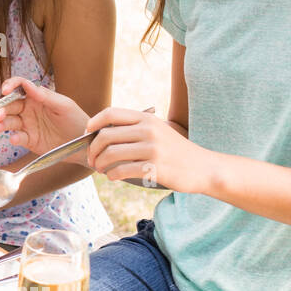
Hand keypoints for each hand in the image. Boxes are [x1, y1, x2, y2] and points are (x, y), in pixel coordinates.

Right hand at [0, 76, 89, 154]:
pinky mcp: (29, 140)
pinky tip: (16, 139)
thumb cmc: (76, 120)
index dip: (9, 86)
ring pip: (9, 121)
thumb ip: (46, 96)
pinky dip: (14, 138)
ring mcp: (27, 125)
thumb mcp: (64, 105)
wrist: (84, 143)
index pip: (19, 86)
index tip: (5, 90)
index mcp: (36, 97)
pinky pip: (17, 137)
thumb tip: (27, 84)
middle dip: (1, 108)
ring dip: (2, 123)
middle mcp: (28, 109)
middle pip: (9, 105)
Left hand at [86, 108, 209, 192]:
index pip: (110, 113)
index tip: (86, 134)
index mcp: (146, 118)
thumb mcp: (157, 131)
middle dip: (92, 149)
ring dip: (100, 164)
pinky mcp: (154, 167)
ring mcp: (152, 148)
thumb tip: (99, 134)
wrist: (204, 167)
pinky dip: (112, 175)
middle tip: (91, 159)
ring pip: (110, 154)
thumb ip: (133, 129)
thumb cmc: (174, 151)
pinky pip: (121, 170)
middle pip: (105, 136)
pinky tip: (112, 177)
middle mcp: (148, 130)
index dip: (93, 123)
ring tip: (100, 169)